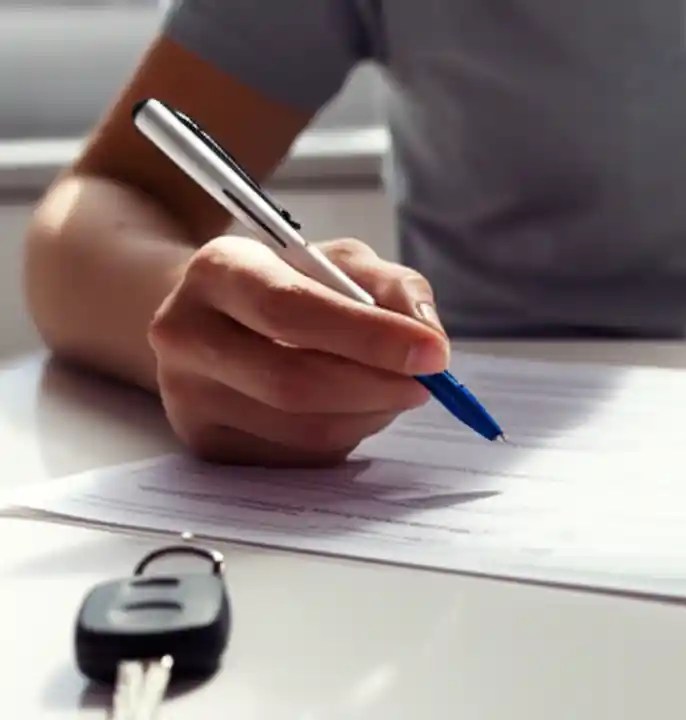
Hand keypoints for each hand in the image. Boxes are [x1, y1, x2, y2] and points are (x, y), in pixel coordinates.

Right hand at [149, 236, 448, 465]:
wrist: (220, 318)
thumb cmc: (293, 284)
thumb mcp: (344, 264)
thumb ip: (395, 289)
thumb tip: (429, 339)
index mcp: (218, 271)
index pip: (291, 310)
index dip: (370, 337)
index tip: (434, 354)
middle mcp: (186, 333)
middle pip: (293, 381)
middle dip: (378, 386)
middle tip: (428, 383)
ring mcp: (187, 396)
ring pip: (302, 429)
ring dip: (370, 415)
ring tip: (393, 389)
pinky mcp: (206, 444)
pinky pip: (298, 456)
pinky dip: (347, 435)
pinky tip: (355, 409)